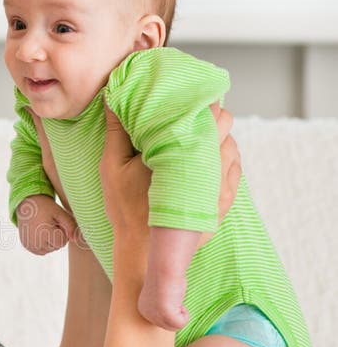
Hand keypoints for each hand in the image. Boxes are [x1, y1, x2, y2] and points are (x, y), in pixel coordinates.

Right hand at [17, 195, 76, 254]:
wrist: (26, 203)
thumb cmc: (44, 207)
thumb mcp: (60, 213)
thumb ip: (70, 226)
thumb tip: (75, 240)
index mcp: (43, 233)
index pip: (62, 242)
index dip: (62, 232)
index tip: (56, 222)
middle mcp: (35, 242)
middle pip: (56, 246)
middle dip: (56, 236)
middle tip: (49, 223)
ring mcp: (30, 246)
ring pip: (50, 249)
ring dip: (50, 241)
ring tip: (44, 227)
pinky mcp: (27, 246)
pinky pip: (42, 250)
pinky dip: (44, 243)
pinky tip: (40, 233)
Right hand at [100, 103, 241, 243]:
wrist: (144, 251)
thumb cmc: (126, 209)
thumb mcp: (112, 166)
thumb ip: (117, 131)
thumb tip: (113, 98)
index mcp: (181, 151)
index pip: (206, 113)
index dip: (201, 99)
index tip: (189, 94)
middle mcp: (208, 166)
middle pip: (225, 124)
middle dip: (211, 116)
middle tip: (192, 114)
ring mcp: (220, 186)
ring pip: (232, 146)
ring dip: (219, 137)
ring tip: (199, 137)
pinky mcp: (224, 201)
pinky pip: (235, 169)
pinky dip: (225, 159)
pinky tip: (208, 160)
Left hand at [137, 271, 189, 330]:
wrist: (166, 268)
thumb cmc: (167, 277)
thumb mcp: (162, 296)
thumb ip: (163, 306)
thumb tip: (171, 309)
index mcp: (143, 309)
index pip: (162, 321)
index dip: (171, 310)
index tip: (169, 296)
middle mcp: (146, 315)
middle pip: (169, 326)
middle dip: (176, 312)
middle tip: (174, 297)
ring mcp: (155, 317)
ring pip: (176, 326)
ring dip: (181, 313)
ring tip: (175, 298)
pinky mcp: (166, 316)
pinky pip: (181, 324)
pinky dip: (185, 314)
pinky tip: (178, 301)